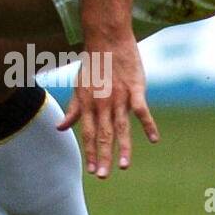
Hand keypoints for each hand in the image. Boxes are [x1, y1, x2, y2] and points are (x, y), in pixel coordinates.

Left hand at [59, 36, 158, 177]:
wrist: (107, 38)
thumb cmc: (93, 63)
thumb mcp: (79, 86)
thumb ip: (74, 109)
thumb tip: (60, 127)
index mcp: (88, 103)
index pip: (88, 133)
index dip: (90, 152)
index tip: (91, 171)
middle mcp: (102, 103)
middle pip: (103, 135)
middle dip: (103, 157)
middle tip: (103, 176)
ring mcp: (119, 97)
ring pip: (121, 127)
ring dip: (123, 148)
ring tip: (123, 166)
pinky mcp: (136, 88)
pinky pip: (142, 110)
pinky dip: (148, 125)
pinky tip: (154, 140)